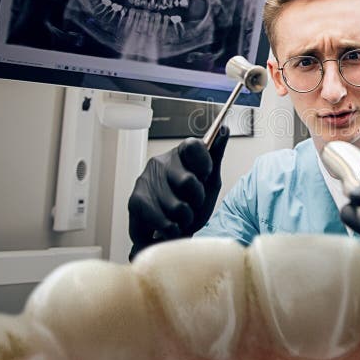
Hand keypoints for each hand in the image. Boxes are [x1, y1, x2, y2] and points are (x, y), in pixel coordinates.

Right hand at [128, 126, 228, 259]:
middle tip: (193, 204)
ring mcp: (146, 180)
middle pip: (188, 181)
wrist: (174, 231)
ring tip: (181, 218)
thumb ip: (216, 155)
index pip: (193, 145)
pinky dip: (172, 230)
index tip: (205, 176)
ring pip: (177, 206)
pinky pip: (163, 221)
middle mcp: (161, 162)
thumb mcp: (210, 180)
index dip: (203, 163)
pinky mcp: (135, 200)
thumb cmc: (193, 202)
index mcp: (180, 154)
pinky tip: (170, 226)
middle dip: (197, 200)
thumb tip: (224, 128)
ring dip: (185, 219)